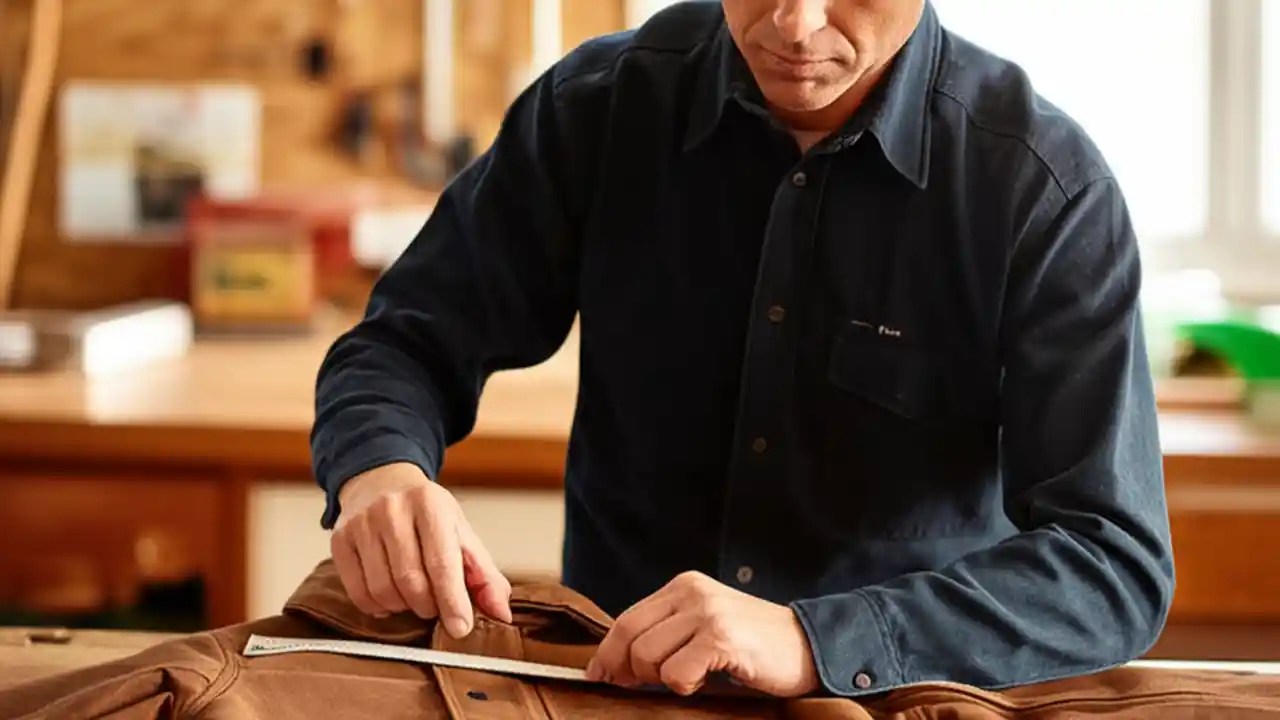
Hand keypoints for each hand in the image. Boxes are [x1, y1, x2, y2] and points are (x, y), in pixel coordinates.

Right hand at [331, 462, 511, 637]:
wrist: (380, 482)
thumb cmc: (427, 513)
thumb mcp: (461, 533)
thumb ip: (484, 574)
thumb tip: (501, 613)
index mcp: (431, 504)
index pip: (442, 563)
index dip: (452, 601)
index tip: (460, 628)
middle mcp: (393, 509)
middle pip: (411, 580)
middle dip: (429, 606)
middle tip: (436, 607)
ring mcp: (362, 524)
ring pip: (383, 590)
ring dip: (404, 608)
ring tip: (414, 598)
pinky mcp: (340, 540)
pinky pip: (358, 593)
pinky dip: (378, 607)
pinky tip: (391, 598)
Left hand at [585, 571, 818, 696]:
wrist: (809, 647)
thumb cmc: (753, 648)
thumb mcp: (703, 628)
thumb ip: (664, 635)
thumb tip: (610, 666)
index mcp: (683, 586)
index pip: (625, 620)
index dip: (607, 653)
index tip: (599, 677)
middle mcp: (692, 592)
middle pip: (628, 637)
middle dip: (629, 671)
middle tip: (649, 686)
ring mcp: (707, 613)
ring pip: (647, 657)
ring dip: (664, 680)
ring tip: (696, 676)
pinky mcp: (721, 637)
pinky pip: (676, 674)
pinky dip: (686, 686)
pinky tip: (710, 679)